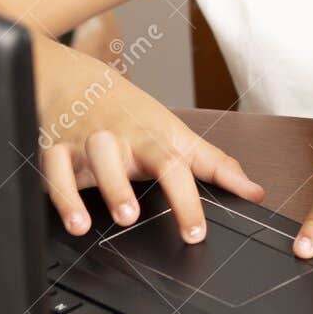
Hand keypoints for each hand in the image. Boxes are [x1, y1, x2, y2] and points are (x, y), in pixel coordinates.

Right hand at [34, 36, 264, 241]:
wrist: (74, 79)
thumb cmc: (131, 115)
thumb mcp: (175, 135)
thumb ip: (215, 166)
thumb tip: (256, 192)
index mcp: (158, 139)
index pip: (182, 166)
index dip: (192, 201)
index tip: (197, 234)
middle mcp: (128, 138)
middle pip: (149, 157)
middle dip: (167, 185)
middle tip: (160, 220)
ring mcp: (92, 141)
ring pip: (102, 157)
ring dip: (114, 187)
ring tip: (125, 218)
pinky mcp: (56, 148)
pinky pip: (56, 171)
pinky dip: (64, 196)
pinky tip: (75, 222)